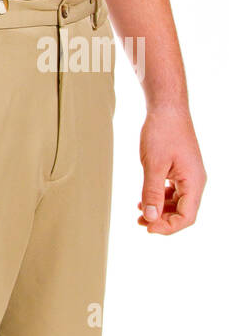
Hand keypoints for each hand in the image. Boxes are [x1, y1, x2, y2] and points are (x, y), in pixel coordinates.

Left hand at [137, 103, 205, 233]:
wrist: (166, 107)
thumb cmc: (162, 131)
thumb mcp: (153, 164)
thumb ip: (151, 192)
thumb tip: (150, 217)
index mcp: (194, 182)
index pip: (187, 217)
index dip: (168, 227)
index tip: (147, 227)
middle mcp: (195, 181)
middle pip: (183, 212)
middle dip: (162, 220)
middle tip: (140, 222)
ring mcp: (188, 175)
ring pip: (178, 203)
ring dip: (160, 210)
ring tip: (140, 213)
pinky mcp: (181, 169)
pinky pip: (173, 191)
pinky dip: (160, 197)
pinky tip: (145, 198)